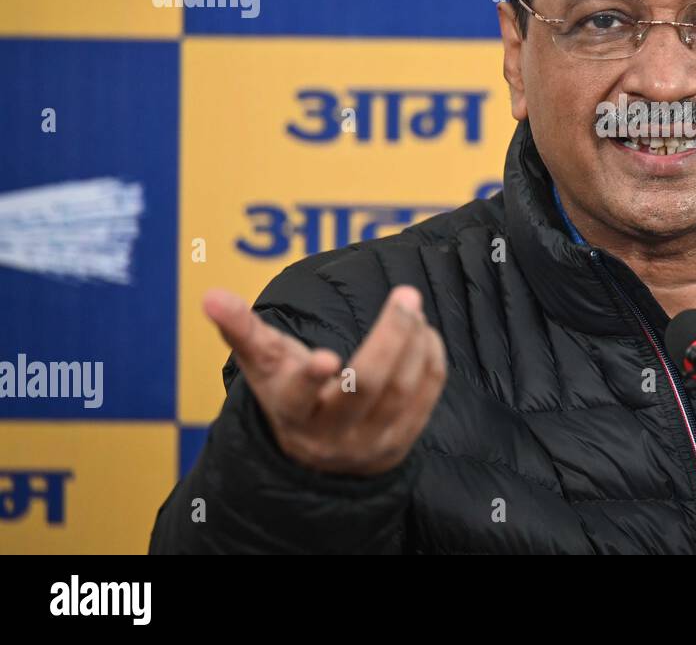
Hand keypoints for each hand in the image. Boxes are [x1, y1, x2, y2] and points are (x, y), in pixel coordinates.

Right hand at [204, 284, 446, 475]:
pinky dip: (429, 359)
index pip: (297, 396)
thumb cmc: (288, 391)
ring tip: (412, 307)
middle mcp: (330, 434)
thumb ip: (240, 329)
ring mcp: (369, 443)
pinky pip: (425, 397)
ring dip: (414, 342)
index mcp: (290, 411)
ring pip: (401, 390)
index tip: (326, 357)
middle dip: (390, 338)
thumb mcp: (263, 364)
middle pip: (365, 386)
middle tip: (405, 295)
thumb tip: (210, 295)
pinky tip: (424, 332)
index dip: (310, 378)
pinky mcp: (402, 442)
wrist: (319, 455)